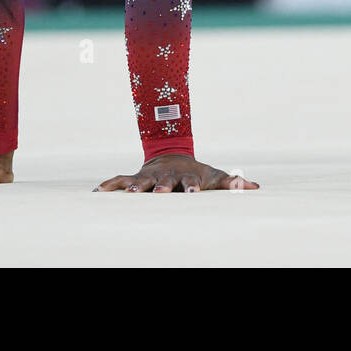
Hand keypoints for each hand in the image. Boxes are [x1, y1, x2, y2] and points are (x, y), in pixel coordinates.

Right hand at [94, 153, 258, 192]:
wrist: (173, 156)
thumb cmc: (197, 173)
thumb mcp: (214, 176)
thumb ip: (232, 183)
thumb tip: (254, 187)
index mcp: (187, 178)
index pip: (192, 183)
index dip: (194, 187)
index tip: (194, 192)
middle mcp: (167, 177)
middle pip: (165, 182)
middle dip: (161, 187)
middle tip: (158, 193)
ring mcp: (150, 177)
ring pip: (140, 182)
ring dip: (133, 187)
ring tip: (126, 194)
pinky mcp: (136, 178)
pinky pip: (119, 180)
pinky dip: (109, 185)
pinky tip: (96, 192)